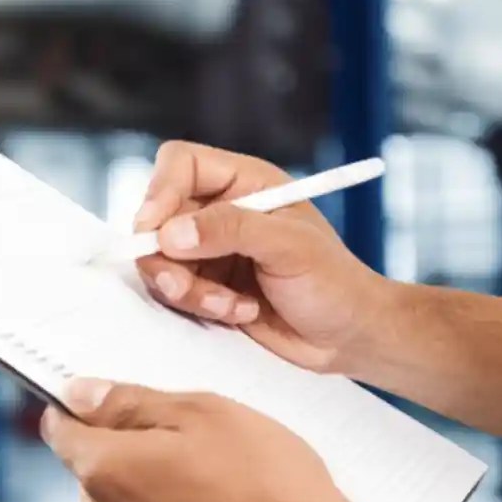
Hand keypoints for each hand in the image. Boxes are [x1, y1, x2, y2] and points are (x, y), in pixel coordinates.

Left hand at [41, 377, 382, 501]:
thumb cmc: (266, 481)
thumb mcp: (203, 413)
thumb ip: (129, 402)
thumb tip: (77, 394)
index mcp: (103, 471)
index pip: (59, 426)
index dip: (84, 402)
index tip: (118, 393)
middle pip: (94, 461)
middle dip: (131, 439)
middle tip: (194, 430)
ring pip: (125, 492)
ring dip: (156, 474)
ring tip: (217, 468)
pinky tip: (222, 501)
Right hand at [134, 141, 390, 372]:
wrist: (348, 336)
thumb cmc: (334, 282)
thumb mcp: (289, 246)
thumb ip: (232, 230)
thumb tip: (171, 232)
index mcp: (244, 182)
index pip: (180, 165)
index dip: (159, 191)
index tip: (154, 230)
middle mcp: (221, 211)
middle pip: (158, 217)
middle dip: (166, 257)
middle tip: (182, 287)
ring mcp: (210, 252)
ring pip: (160, 260)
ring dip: (187, 290)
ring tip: (230, 306)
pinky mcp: (207, 288)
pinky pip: (175, 294)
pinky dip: (200, 308)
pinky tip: (241, 313)